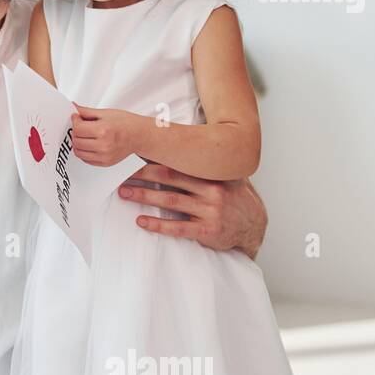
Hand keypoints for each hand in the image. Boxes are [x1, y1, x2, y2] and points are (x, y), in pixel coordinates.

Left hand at [71, 104, 144, 166]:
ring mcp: (104, 156)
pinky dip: (84, 152)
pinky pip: (85, 159)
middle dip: (76, 132)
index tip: (77, 118)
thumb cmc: (126, 123)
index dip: (75, 121)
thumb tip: (74, 108)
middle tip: (81, 126)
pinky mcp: (105, 163)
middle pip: (76, 141)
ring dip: (78, 143)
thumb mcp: (106, 113)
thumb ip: (87, 111)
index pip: (78, 129)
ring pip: (78, 152)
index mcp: (104, 130)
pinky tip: (90, 144)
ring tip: (85, 136)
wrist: (139, 135)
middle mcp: (104, 145)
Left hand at [116, 163, 267, 259]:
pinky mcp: (207, 231)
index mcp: (212, 174)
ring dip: (144, 196)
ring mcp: (210, 210)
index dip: (155, 158)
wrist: (253, 226)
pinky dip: (157, 224)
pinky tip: (141, 220)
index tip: (134, 154)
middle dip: (143, 174)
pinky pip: (178, 227)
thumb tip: (178, 143)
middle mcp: (212, 190)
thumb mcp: (225, 176)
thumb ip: (205, 164)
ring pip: (170, 201)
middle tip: (121, 172)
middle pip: (170, 178)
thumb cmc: (232, 198)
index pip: (179, 163)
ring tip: (124, 193)